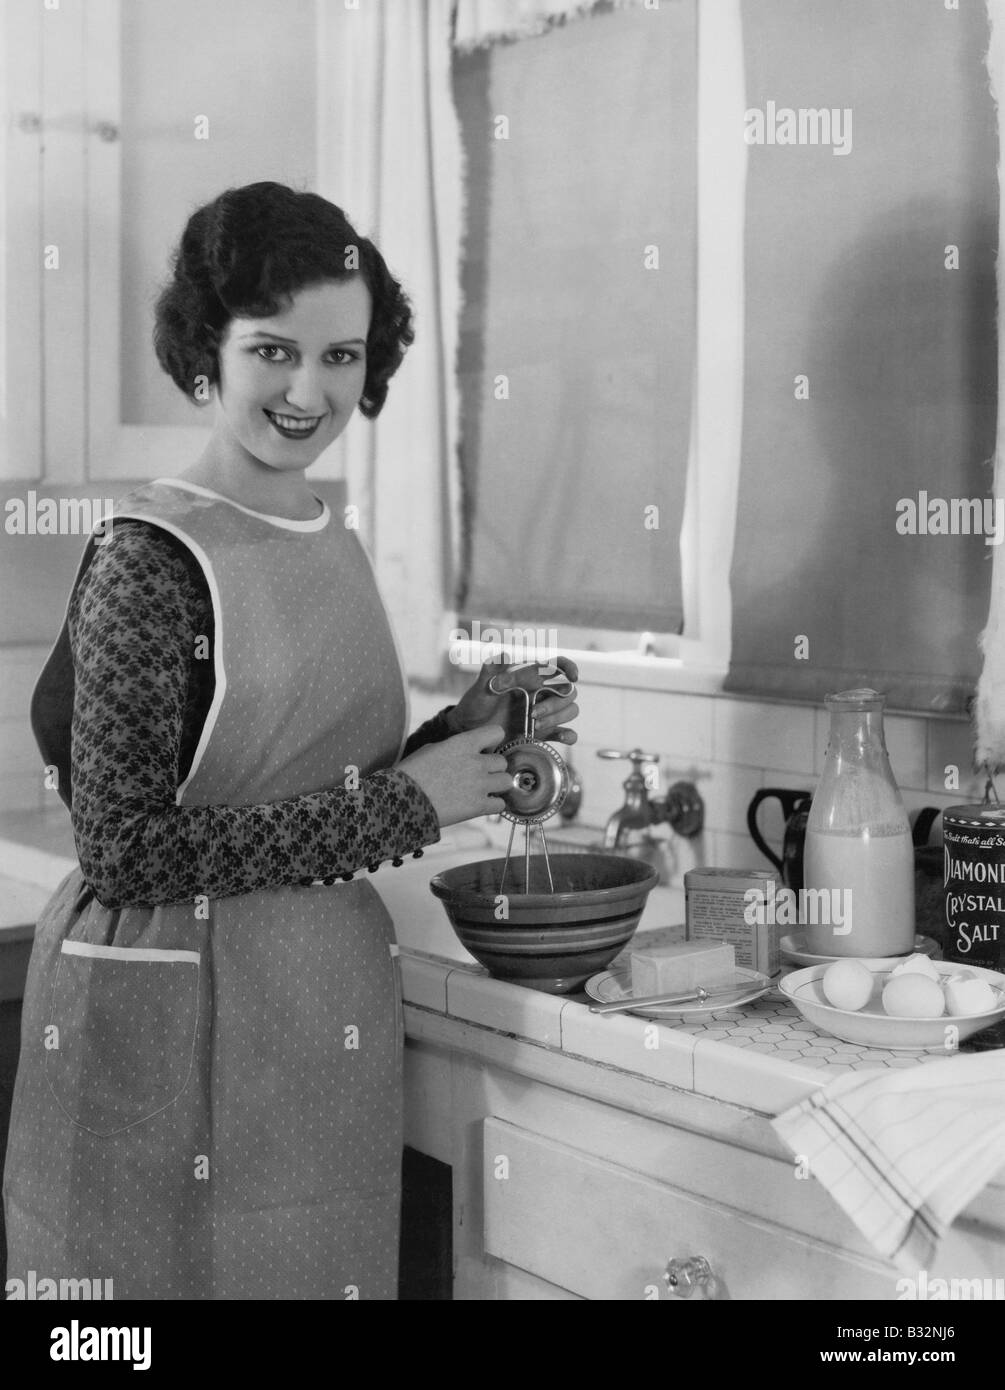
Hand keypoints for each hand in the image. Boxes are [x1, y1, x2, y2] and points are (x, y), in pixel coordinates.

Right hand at [396, 724, 512, 826]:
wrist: (401, 800)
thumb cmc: (411, 774)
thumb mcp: (432, 750)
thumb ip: (455, 749)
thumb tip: (466, 752)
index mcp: (463, 743)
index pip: (496, 732)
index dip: (492, 741)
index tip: (484, 749)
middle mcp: (476, 762)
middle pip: (502, 761)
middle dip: (492, 769)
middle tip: (478, 776)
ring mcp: (479, 784)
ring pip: (507, 781)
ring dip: (496, 786)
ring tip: (482, 791)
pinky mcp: (478, 806)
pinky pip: (500, 804)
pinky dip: (492, 805)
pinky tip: (479, 805)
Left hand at [447, 656, 579, 745]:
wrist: (470, 732)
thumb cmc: (475, 705)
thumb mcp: (480, 689)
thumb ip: (490, 673)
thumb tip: (501, 655)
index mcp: (530, 677)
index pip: (556, 666)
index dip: (569, 667)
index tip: (573, 676)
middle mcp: (541, 693)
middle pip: (567, 691)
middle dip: (555, 702)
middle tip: (532, 713)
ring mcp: (544, 713)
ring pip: (570, 710)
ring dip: (557, 717)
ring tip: (534, 726)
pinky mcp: (543, 733)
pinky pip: (565, 733)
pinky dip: (568, 735)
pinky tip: (561, 737)